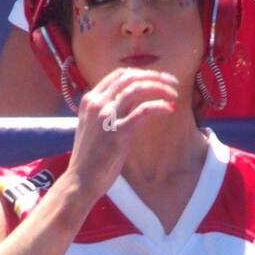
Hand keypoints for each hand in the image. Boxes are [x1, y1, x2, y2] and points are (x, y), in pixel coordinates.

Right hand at [66, 67, 178, 200]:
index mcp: (90, 99)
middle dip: (155, 76)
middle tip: (173, 83)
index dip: (141, 73)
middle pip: (130, 77)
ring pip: (137, 88)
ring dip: (159, 88)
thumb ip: (113, 111)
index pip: (119, 75)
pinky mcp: (117, 132)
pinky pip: (143, 110)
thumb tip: (137, 102)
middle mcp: (96, 103)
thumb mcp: (98, 127)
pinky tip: (169, 108)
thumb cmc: (91, 158)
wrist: (80, 181)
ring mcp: (106, 116)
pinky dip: (159, 106)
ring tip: (174, 95)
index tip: (158, 79)